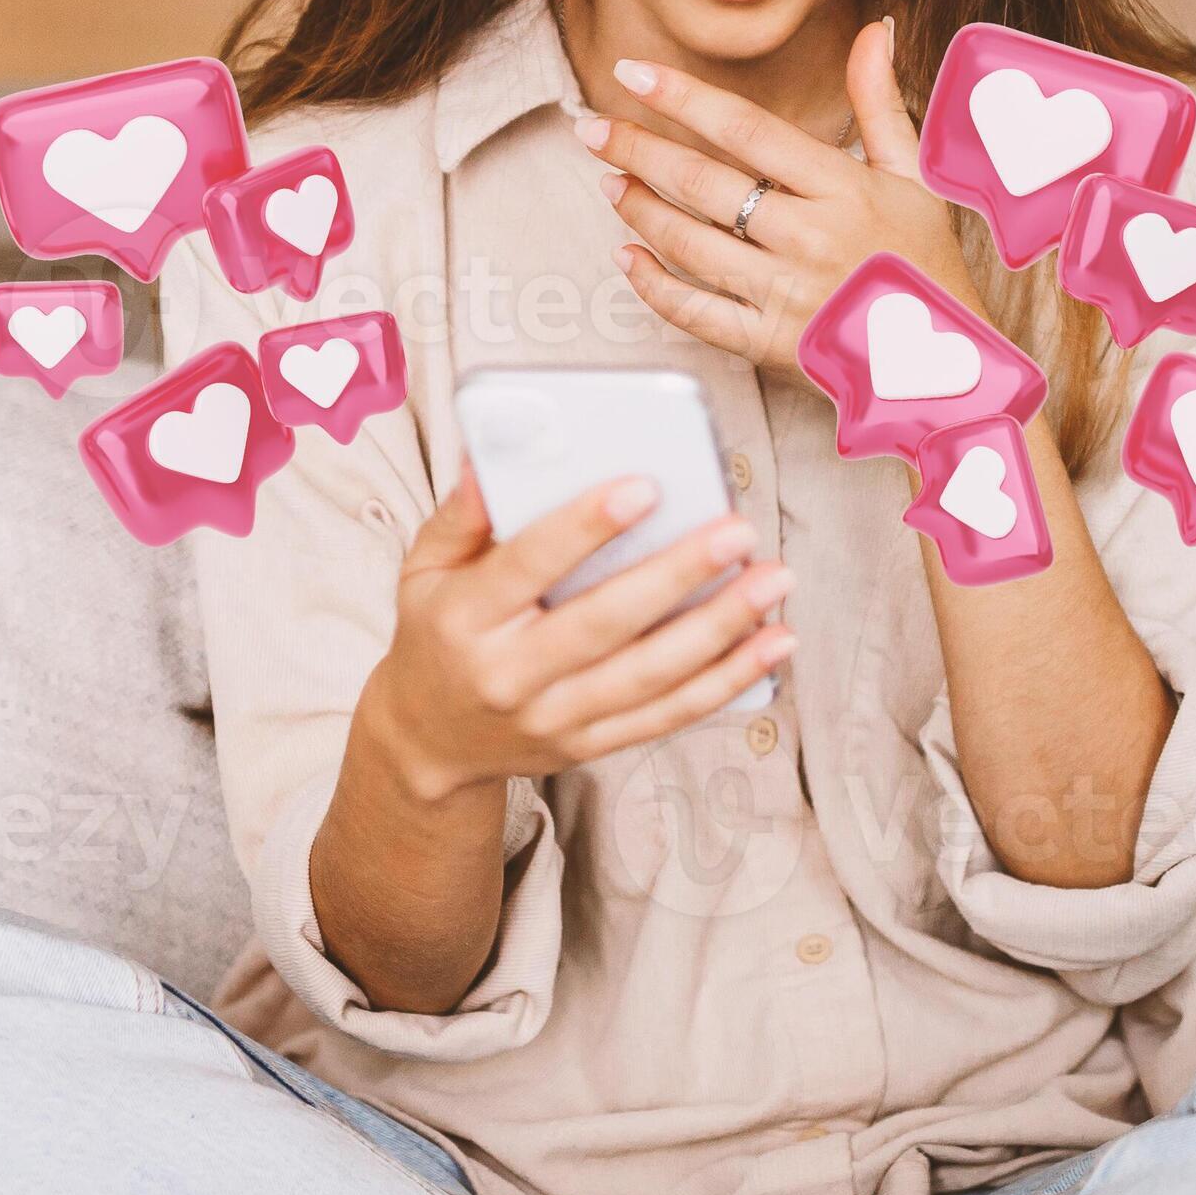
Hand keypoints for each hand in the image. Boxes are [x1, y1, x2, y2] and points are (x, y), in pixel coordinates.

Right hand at [355, 474, 795, 804]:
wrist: (429, 741)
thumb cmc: (437, 633)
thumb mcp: (424, 571)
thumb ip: (461, 515)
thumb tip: (491, 450)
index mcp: (464, 619)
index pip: (529, 566)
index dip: (586, 527)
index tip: (645, 487)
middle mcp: (509, 675)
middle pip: (604, 623)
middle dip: (677, 576)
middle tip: (735, 532)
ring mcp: (553, 718)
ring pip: (649, 676)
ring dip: (721, 629)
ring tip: (772, 581)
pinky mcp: (589, 744)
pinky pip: (667, 714)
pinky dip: (726, 680)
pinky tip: (772, 642)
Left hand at [587, 17, 971, 371]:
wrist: (946, 363)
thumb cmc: (926, 263)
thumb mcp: (916, 175)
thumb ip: (881, 102)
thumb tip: (872, 30)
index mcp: (843, 188)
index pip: (746, 129)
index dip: (683, 98)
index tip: (633, 74)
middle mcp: (809, 238)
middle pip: (703, 184)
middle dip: (638, 150)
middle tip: (594, 129)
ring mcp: (786, 294)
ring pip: (689, 244)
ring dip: (639, 210)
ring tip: (611, 183)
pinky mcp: (769, 343)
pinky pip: (694, 311)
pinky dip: (653, 284)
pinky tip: (629, 257)